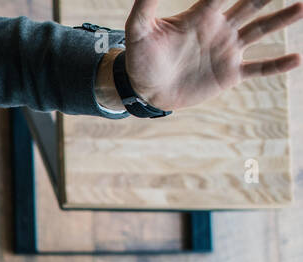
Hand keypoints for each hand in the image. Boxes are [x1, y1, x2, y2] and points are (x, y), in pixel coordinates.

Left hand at [121, 0, 302, 110]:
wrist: (145, 90)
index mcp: (201, 16)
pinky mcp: (229, 74)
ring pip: (260, 30)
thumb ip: (145, 6)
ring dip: (282, 19)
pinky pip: (257, 68)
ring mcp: (226, 51)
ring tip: (302, 7)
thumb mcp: (138, 31)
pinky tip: (296, 59)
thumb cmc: (140, 58)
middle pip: (250, 6)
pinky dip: (276, 65)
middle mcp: (219, 29)